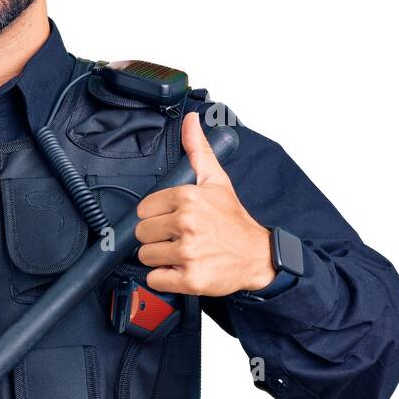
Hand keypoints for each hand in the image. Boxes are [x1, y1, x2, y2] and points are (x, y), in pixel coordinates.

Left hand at [135, 111, 276, 296]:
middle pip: (142, 233)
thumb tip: (190, 120)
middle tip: (179, 237)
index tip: (172, 219)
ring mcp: (189, 252)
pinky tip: (183, 268)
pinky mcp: (190, 278)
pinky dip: (166, 277)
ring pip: (146, 256)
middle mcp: (187, 223)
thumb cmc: (233, 220)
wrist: (256, 255)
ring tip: (182, 252)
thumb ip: (197, 149)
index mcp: (188, 198)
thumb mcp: (216, 180)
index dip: (156, 216)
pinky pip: (155, 278)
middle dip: (157, 237)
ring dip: (160, 258)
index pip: (144, 209)